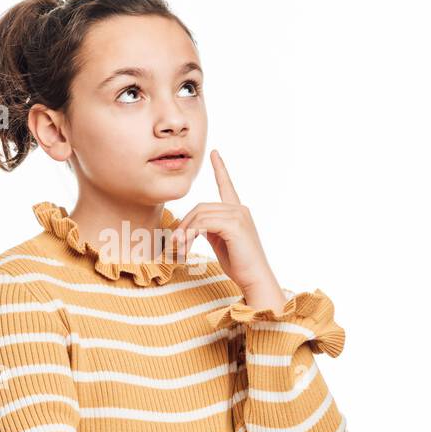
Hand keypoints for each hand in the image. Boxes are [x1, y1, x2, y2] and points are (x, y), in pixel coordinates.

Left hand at [173, 150, 281, 298]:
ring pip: (200, 215)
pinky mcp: (235, 225)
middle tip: (175, 243)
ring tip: (180, 248)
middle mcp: (239, 209)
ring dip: (185, 232)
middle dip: (184, 224)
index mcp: (237, 211)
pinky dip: (191, 235)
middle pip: (201, 207)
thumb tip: (194, 224)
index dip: (220, 168)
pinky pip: (204, 224)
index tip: (215, 153)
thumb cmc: (239, 264)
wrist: (255, 278)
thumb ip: (211, 228)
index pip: (227, 185)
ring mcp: (238, 216)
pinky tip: (188, 246)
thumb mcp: (221, 242)